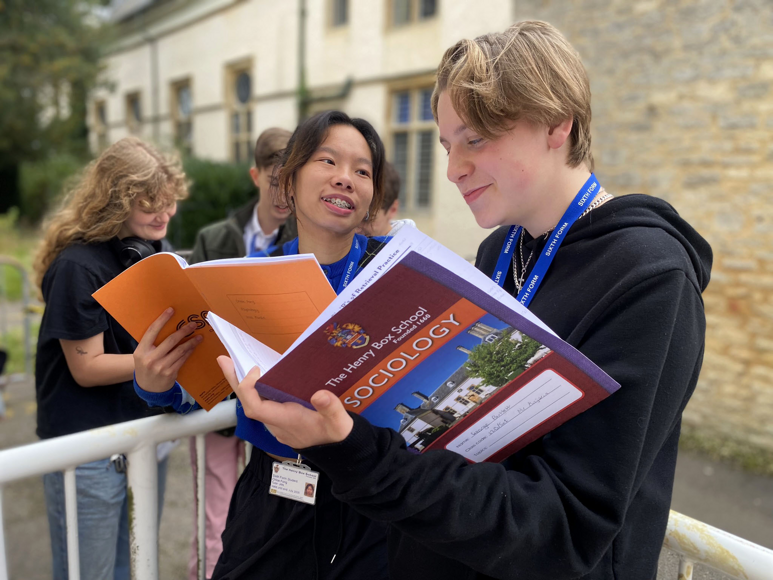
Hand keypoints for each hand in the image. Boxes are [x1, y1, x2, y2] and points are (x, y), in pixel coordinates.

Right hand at [134, 308, 202, 391]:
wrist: (147, 388)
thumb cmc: (146, 366)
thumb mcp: (143, 354)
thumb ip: (152, 343)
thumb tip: (169, 325)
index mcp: (141, 351)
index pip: (152, 331)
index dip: (162, 319)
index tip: (171, 310)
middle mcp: (150, 358)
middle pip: (170, 340)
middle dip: (184, 331)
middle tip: (193, 324)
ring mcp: (161, 367)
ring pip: (179, 350)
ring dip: (191, 342)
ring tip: (199, 336)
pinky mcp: (170, 373)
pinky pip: (183, 359)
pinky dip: (189, 352)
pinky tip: (194, 346)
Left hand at [217, 356, 352, 448]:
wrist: (337, 450)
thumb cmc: (336, 435)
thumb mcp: (339, 423)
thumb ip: (331, 408)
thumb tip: (319, 394)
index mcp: (286, 420)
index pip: (256, 408)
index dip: (249, 389)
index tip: (256, 370)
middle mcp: (276, 422)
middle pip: (248, 403)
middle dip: (235, 381)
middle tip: (223, 359)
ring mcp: (277, 422)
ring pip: (254, 402)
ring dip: (245, 384)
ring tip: (236, 362)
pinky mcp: (281, 419)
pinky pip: (263, 403)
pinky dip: (257, 389)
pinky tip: (259, 376)